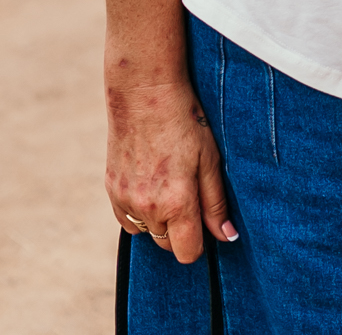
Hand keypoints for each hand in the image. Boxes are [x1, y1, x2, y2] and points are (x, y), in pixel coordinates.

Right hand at [105, 76, 236, 262]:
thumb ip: (216, 203)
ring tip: (169, 181)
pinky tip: (150, 182)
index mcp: (176, 202)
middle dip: (180, 227)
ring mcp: (125, 200)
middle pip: (167, 243)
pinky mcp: (111, 190)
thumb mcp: (210, 158)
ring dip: (159, 218)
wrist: (144, 92)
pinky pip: (127, 219)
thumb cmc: (185, 121)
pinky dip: (140, 210)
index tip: (205, 221)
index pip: (187, 252)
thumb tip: (227, 237)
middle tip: (189, 189)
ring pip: (147, 231)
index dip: (200, 242)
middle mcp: (147, 207)